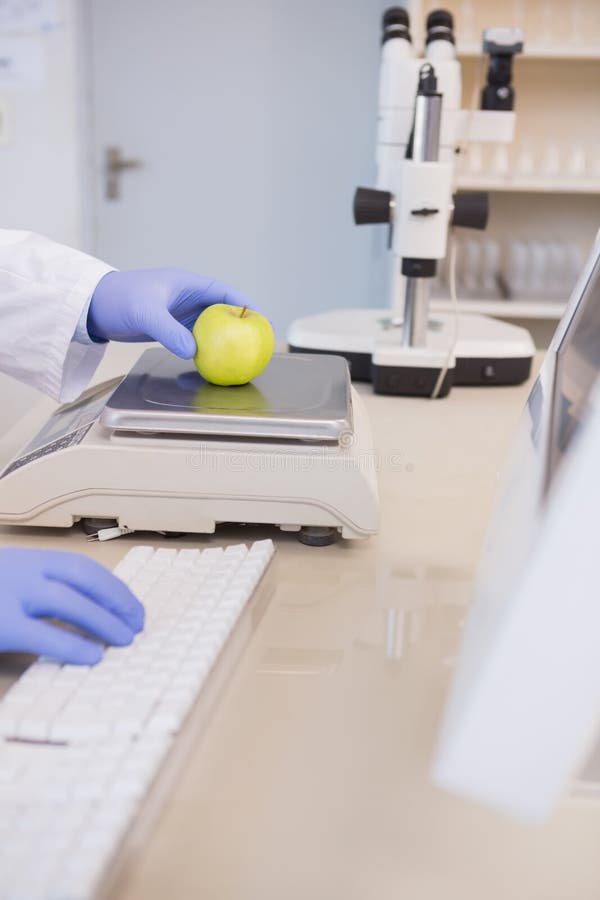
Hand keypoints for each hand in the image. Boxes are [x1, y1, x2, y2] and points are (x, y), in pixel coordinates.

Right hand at [0, 548, 143, 664]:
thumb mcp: (10, 579)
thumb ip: (40, 586)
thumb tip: (89, 608)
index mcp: (29, 560)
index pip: (81, 566)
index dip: (112, 585)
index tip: (132, 605)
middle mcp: (22, 571)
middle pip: (82, 578)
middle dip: (116, 599)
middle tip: (137, 622)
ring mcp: (10, 595)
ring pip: (68, 602)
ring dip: (103, 620)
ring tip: (124, 639)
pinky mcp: (1, 625)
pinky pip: (42, 635)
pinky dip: (72, 646)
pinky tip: (92, 656)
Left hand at [87, 268, 252, 358]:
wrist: (94, 307)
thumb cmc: (118, 299)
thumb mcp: (146, 313)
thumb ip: (170, 332)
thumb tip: (193, 352)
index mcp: (186, 284)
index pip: (223, 292)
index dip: (244, 304)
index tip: (260, 318)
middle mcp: (186, 297)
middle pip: (221, 310)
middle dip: (239, 324)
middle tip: (255, 341)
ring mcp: (178, 313)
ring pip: (208, 326)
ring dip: (223, 339)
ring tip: (239, 355)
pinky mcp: (170, 327)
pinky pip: (194, 338)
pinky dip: (205, 348)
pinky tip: (212, 362)